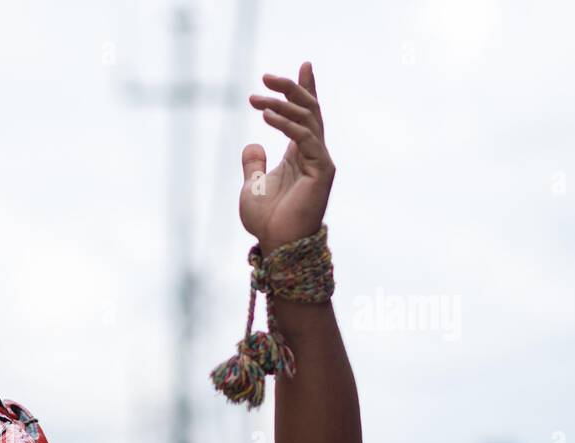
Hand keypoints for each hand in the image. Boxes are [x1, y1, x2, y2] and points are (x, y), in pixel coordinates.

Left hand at [240, 62, 334, 256]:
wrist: (278, 245)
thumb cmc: (268, 221)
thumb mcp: (253, 185)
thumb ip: (254, 164)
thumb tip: (253, 143)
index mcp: (301, 155)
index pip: (306, 116)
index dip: (304, 90)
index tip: (304, 66)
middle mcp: (314, 154)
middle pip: (309, 110)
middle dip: (291, 89)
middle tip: (266, 76)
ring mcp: (321, 160)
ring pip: (308, 120)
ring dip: (281, 105)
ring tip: (255, 98)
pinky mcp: (322, 170)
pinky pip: (306, 138)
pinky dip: (287, 124)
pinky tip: (267, 115)